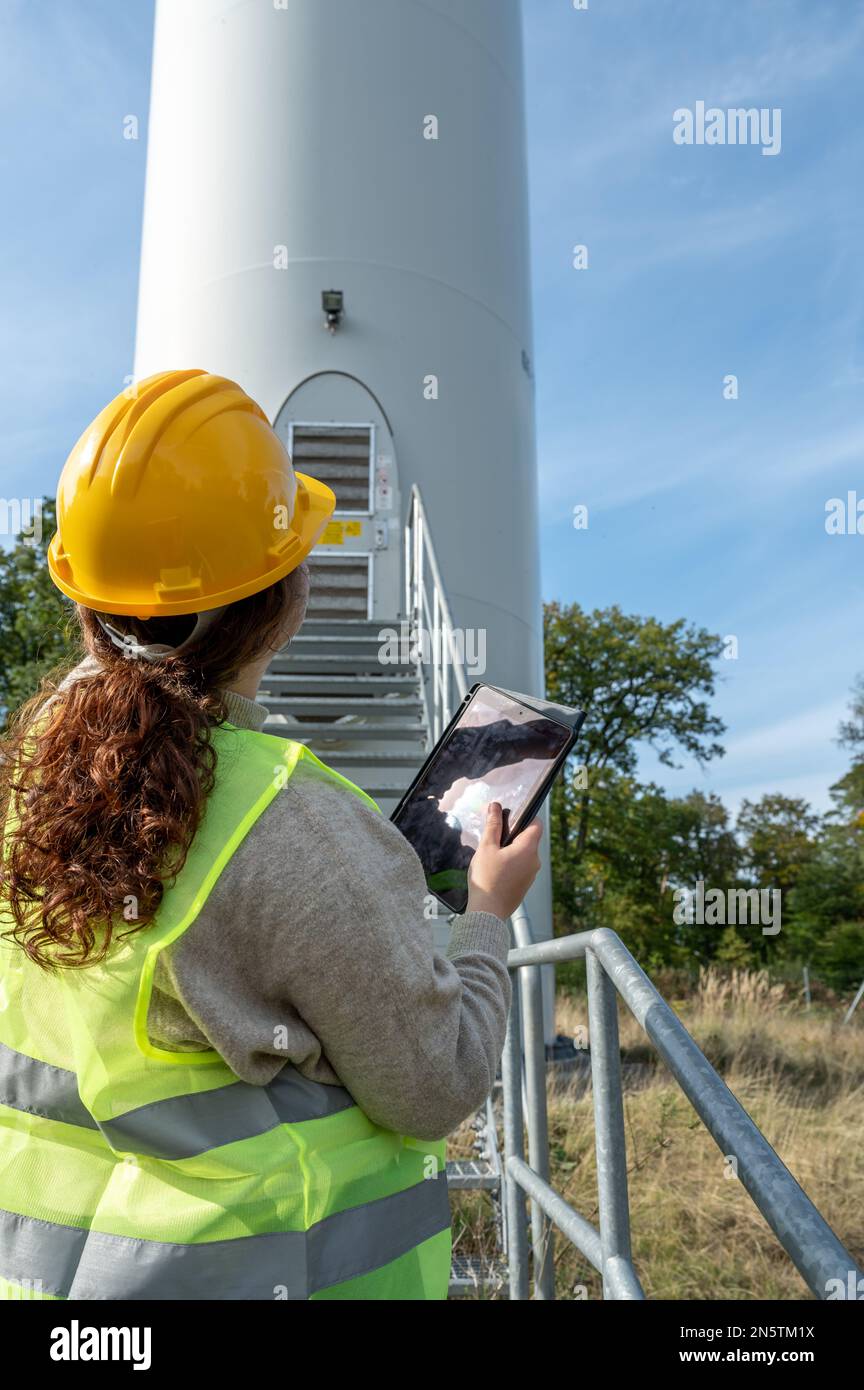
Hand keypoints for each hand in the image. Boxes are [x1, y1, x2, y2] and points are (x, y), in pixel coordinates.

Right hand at [466, 801, 542, 919]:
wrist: (487, 912)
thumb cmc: (487, 880)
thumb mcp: (486, 848)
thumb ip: (492, 825)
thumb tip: (495, 807)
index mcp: (528, 849)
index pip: (536, 824)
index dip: (525, 816)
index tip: (510, 816)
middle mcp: (534, 861)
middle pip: (528, 839)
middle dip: (512, 834)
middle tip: (493, 837)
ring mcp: (531, 875)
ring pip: (523, 854)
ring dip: (510, 850)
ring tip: (491, 855)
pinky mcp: (524, 885)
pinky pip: (520, 867)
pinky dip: (510, 863)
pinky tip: (494, 868)